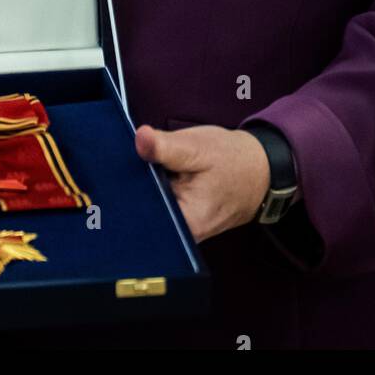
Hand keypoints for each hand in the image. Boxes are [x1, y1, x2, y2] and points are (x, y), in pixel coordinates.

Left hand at [134, 123, 270, 242]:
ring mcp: (183, 230)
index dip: (124, 191)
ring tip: (152, 169)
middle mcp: (183, 236)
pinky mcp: (183, 221)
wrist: (259, 170)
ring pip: (150, 210)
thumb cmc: (232, 160)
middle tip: (135, 164)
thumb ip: (166, 147)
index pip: (140, 215)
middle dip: (133, 188)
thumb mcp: (198, 147)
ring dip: (145, 188)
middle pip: (143, 214)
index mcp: (187, 224)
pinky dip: (156, 190)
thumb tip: (139, 138)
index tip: (115, 173)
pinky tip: (159, 176)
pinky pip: (160, 207)